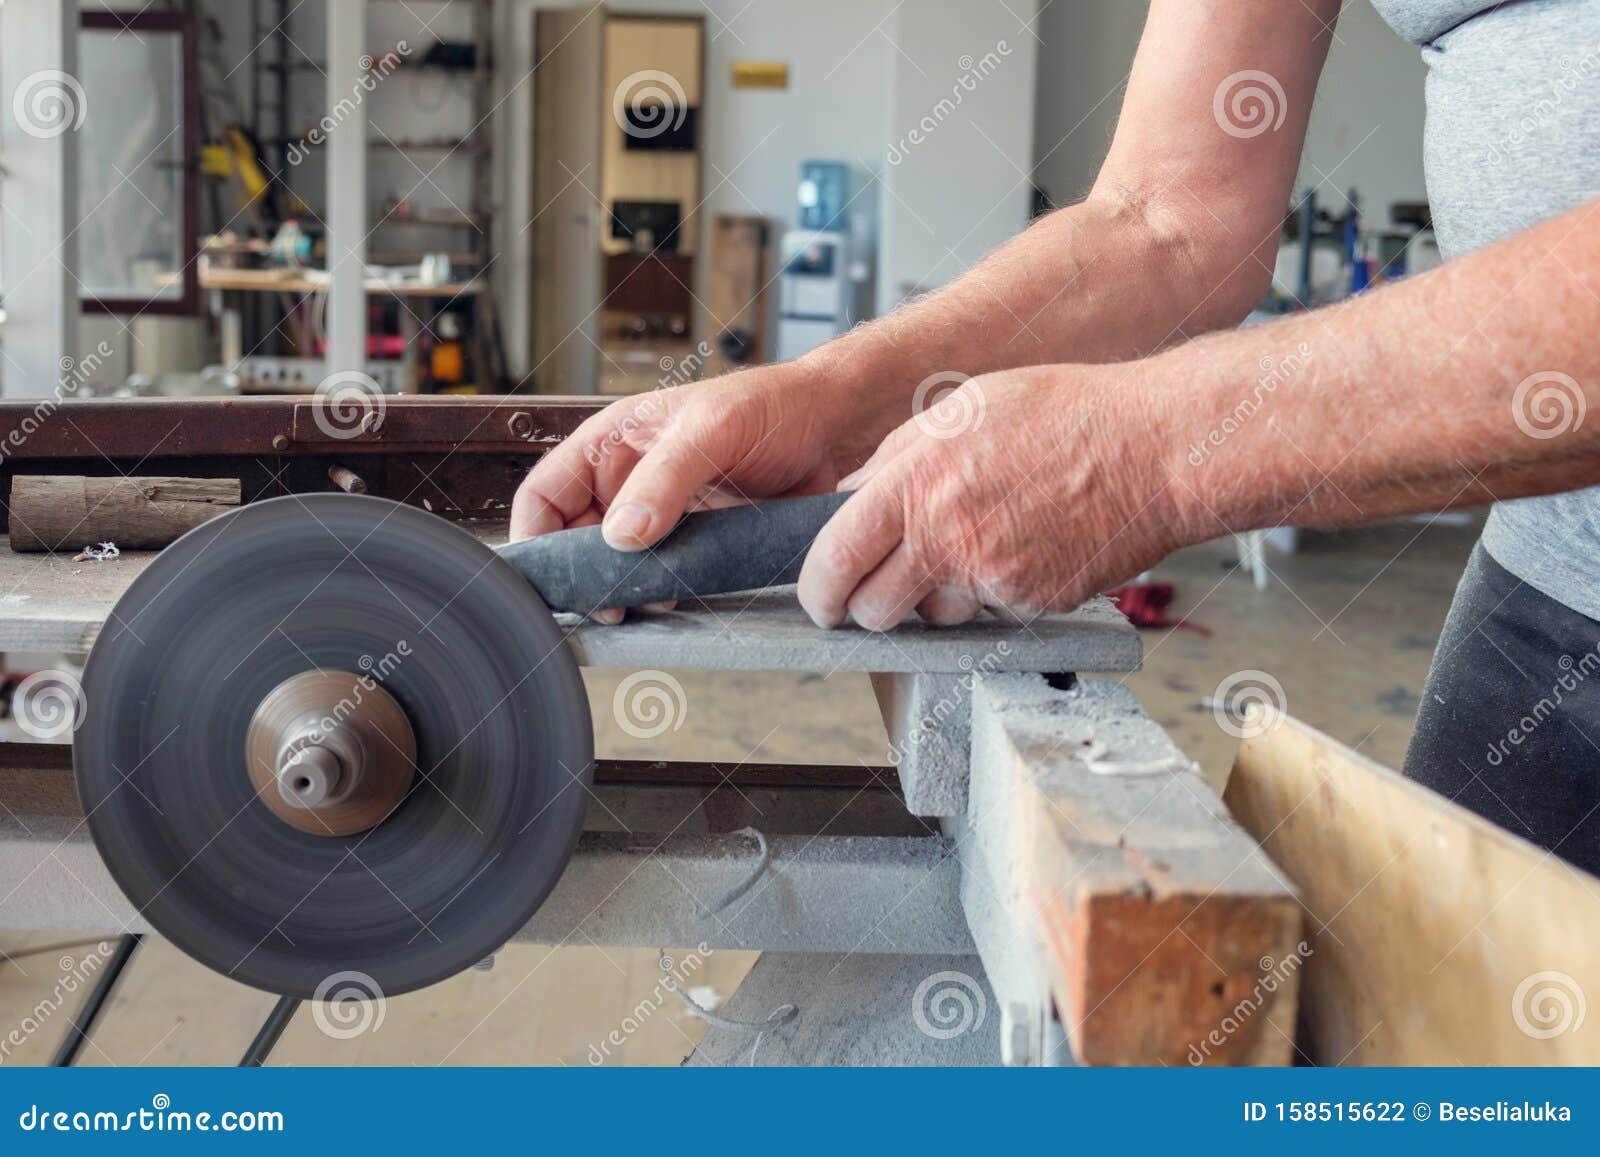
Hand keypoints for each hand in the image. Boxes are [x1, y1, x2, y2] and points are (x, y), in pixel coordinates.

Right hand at [511, 359, 863, 619]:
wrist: (830, 425)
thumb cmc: (771, 406)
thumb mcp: (712, 431)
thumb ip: (665, 479)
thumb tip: (622, 534)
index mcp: (612, 442)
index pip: (543, 494)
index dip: (536, 538)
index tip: (550, 579)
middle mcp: (627, 479)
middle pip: (574, 539)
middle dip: (581, 575)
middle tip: (604, 604)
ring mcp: (659, 512)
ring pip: (615, 562)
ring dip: (619, 588)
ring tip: (635, 605)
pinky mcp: (693, 538)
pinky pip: (659, 573)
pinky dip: (656, 592)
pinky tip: (668, 600)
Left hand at [796, 365, 1187, 629]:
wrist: (1154, 448)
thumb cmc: (1066, 415)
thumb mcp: (959, 409)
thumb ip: (895, 457)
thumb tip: (852, 497)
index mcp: (917, 482)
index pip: (835, 559)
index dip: (819, 589)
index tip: (822, 596)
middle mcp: (948, 536)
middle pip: (874, 609)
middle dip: (870, 605)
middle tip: (883, 586)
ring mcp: (992, 577)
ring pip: (932, 617)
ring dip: (935, 598)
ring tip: (974, 545)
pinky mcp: (1030, 602)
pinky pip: (987, 611)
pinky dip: (992, 590)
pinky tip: (1020, 545)